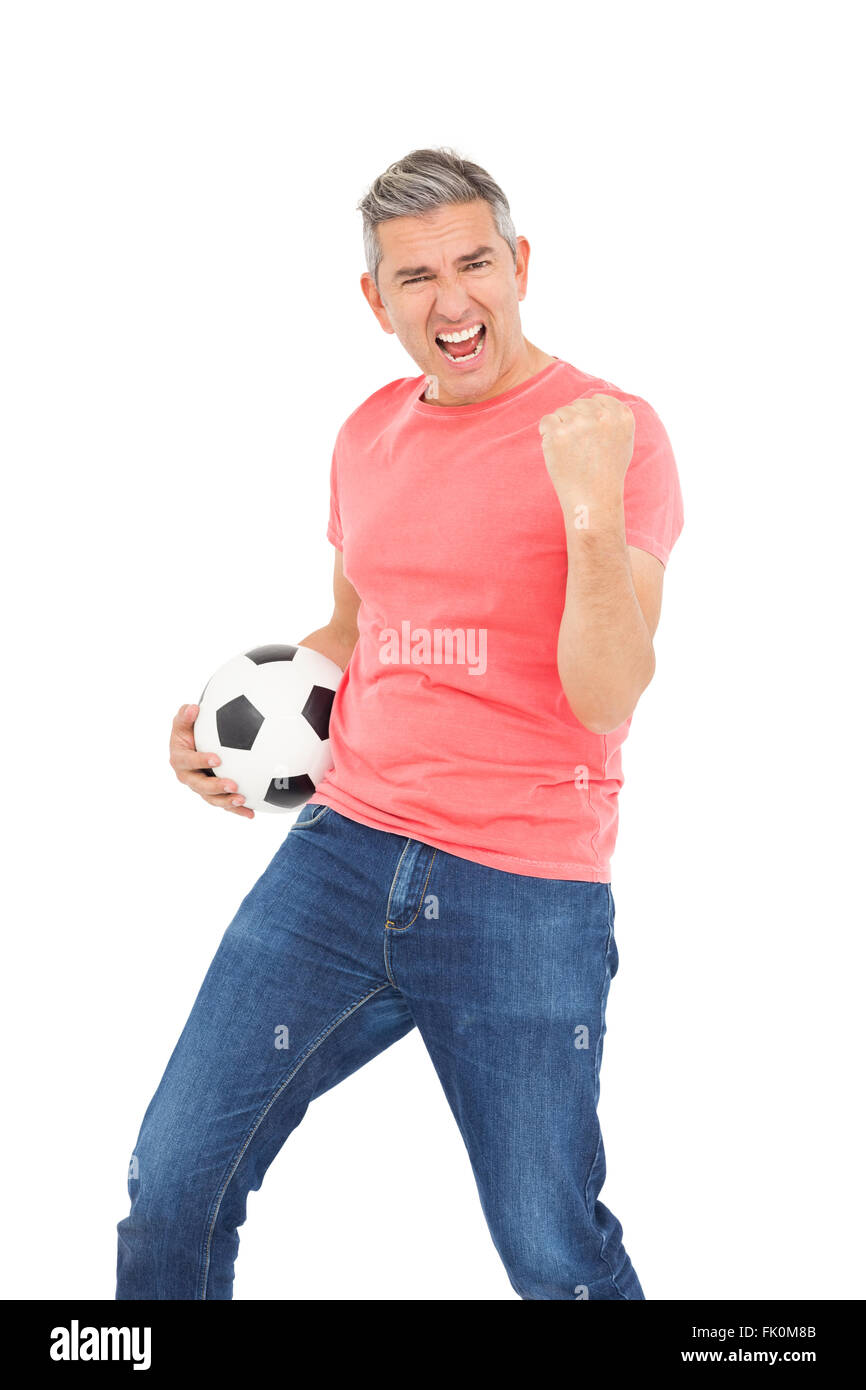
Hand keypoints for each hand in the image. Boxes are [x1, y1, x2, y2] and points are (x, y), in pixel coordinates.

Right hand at [168, 703, 254, 818]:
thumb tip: (193, 708)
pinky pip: (224, 804)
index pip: (188, 761)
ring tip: (242, 800)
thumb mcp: (183, 721)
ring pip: (212, 799)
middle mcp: (188, 776)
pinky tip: (252, 813)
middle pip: (200, 785)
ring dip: (227, 802)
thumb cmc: (189, 729)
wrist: (192, 743)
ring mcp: (200, 788)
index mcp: (180, 759)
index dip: (200, 761)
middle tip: (233, 785)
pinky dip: (237, 810)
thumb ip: (186, 715)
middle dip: (215, 787)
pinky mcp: (212, 795)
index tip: (217, 759)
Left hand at [538, 393, 634, 504]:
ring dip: (561, 428)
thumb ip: (615, 418)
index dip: (590, 416)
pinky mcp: (558, 433)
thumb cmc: (607, 474)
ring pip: (562, 412)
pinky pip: (546, 421)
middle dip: (575, 422)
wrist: (593, 500)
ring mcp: (579, 423)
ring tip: (571, 452)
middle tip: (580, 449)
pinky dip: (547, 434)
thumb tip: (596, 400)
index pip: (598, 399)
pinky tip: (557, 450)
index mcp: (622, 416)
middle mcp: (602, 416)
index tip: (590, 437)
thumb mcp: (623, 442)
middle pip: (578, 404)